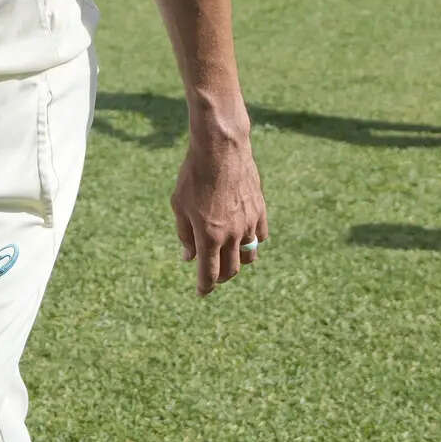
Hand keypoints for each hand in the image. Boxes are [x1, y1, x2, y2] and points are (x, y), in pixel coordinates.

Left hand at [171, 129, 267, 295]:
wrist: (220, 149)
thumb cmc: (193, 176)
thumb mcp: (179, 206)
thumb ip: (185, 234)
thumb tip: (188, 258)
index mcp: (209, 236)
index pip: (209, 273)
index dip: (205, 286)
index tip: (202, 292)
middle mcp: (232, 234)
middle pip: (231, 269)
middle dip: (221, 277)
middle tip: (213, 276)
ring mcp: (249, 223)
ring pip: (250, 255)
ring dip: (239, 262)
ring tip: (230, 259)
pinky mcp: (260, 210)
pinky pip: (261, 235)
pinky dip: (253, 241)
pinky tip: (244, 237)